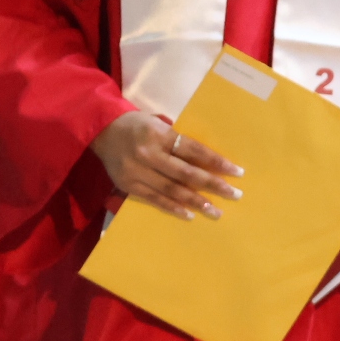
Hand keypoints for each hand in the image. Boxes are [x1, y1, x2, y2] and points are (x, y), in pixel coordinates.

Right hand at [89, 112, 241, 219]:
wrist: (102, 131)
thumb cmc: (139, 126)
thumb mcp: (160, 126)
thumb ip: (179, 142)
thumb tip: (208, 161)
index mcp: (161, 135)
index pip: (195, 150)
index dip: (217, 162)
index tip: (237, 173)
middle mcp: (149, 154)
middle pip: (186, 173)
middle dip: (213, 184)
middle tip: (234, 195)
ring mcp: (137, 171)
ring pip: (172, 189)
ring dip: (196, 201)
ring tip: (215, 211)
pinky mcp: (129, 185)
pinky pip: (154, 199)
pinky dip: (173, 207)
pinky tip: (190, 214)